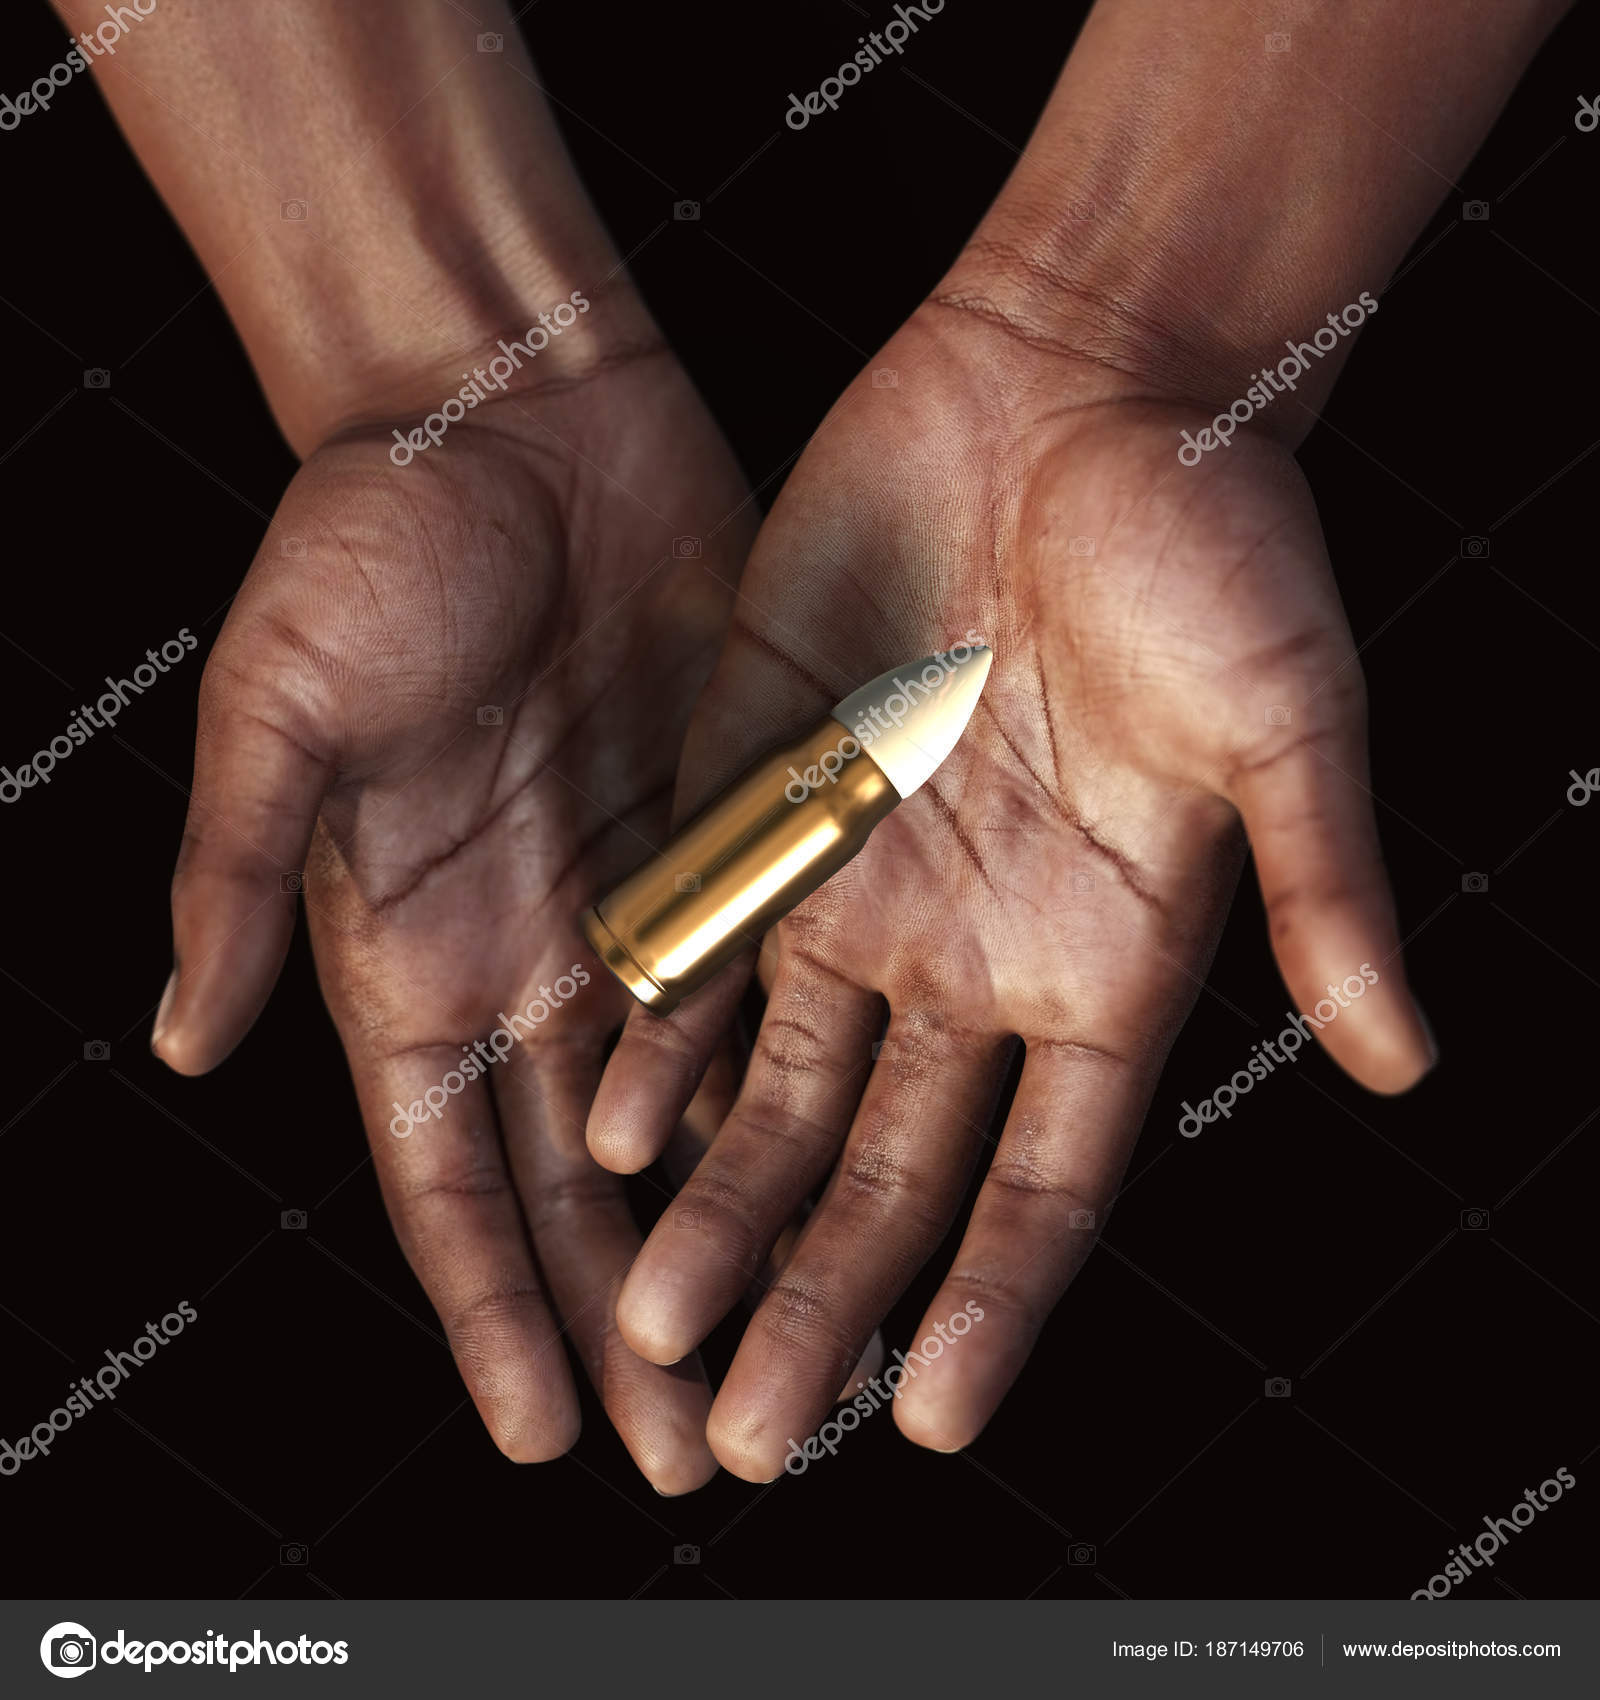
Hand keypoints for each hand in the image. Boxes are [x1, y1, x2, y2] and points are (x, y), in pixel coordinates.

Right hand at [153, 333, 754, 1492]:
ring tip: (793, 1346)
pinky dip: (800, 1089)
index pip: (450, 1178)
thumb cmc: (368, 545)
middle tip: (695, 1453)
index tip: (544, 1435)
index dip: (493, 1309)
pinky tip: (852, 1173)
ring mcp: (635, 906)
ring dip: (731, 1233)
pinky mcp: (727, 836)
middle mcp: (530, 957)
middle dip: (631, 1321)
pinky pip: (772, 991)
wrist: (509, 418)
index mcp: (411, 953)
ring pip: (692, 1116)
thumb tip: (186, 1039)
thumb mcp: (279, 710)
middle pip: (585, 1187)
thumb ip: (237, 875)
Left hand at [586, 298, 1434, 1480]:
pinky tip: (607, 1119)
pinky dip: (661, 1026)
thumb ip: (1325, 893)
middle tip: (748, 1439)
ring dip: (717, 1201)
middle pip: (889, 1168)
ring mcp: (860, 875)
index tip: (928, 1420)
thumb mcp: (1286, 722)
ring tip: (651, 1325)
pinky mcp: (766, 783)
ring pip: (776, 1083)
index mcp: (1102, 962)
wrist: (1080, 377)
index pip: (1042, 1180)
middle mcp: (972, 949)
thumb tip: (1406, 1060)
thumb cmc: (1215, 541)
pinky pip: (706, 936)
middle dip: (821, 1296)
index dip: (992, 1301)